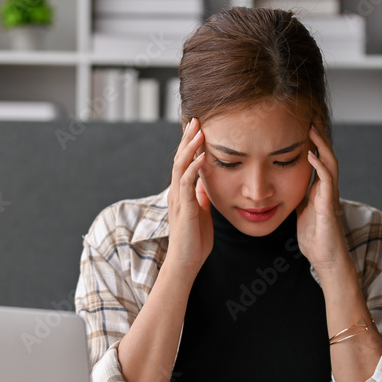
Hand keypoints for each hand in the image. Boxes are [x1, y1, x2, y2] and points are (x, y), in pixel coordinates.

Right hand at [165, 117, 212, 276]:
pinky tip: (202, 156)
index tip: (198, 128)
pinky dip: (194, 168)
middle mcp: (176, 192)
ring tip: (199, 130)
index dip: (190, 145)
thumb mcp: (202, 213)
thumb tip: (206, 185)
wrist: (186, 263)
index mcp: (181, 193)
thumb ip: (201, 198)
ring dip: (190, 147)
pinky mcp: (183, 208)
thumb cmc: (194, 241)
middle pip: (179, 158)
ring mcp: (178, 199)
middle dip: (188, 138)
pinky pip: (186, 183)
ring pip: (180, 166)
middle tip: (196, 118)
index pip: (183, 163)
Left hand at [297, 124, 350, 273]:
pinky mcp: (329, 206)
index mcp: (320, 190)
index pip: (318, 159)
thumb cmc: (314, 238)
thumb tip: (285, 189)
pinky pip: (327, 181)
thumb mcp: (301, 213)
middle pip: (326, 155)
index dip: (312, 143)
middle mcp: (327, 189)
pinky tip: (311, 155)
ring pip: (330, 164)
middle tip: (310, 116)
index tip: (303, 125)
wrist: (325, 259)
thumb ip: (298, 199)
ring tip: (312, 128)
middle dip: (319, 136)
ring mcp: (330, 196)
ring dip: (321, 145)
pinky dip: (319, 166)